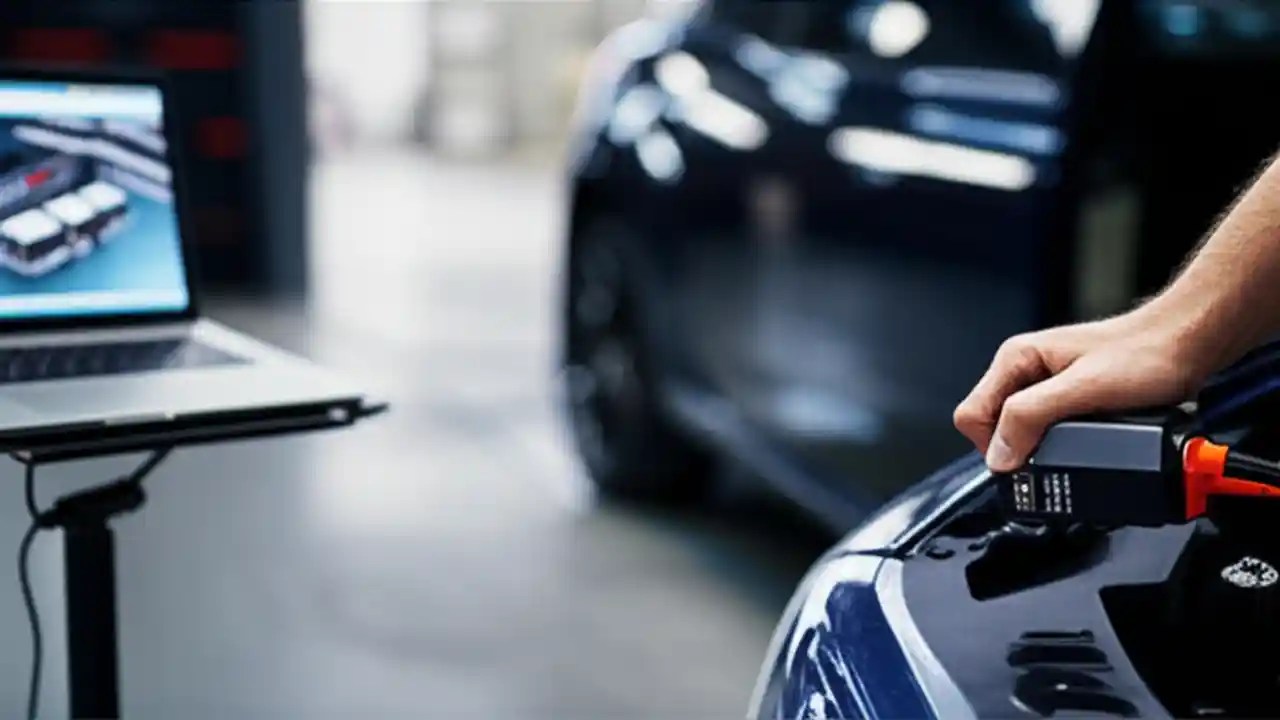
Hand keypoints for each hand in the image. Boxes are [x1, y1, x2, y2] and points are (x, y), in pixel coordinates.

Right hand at [953, 311, 1216, 471]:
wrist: (1188, 344)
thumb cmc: (1146, 355)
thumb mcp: (1083, 389)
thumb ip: (1032, 416)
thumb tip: (999, 456)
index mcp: (1015, 359)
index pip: (972, 416)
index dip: (995, 446)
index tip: (1027, 461)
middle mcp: (1024, 372)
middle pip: (993, 429)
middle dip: (1019, 451)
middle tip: (1054, 458)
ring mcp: (1044, 387)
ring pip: (1019, 434)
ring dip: (1041, 451)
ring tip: (1076, 450)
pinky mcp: (1066, 401)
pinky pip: (1045, 434)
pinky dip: (1060, 448)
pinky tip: (1084, 447)